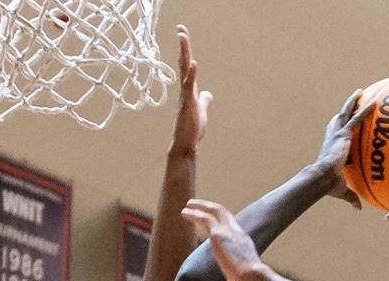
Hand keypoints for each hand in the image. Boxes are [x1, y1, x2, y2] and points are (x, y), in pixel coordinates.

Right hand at [170, 25, 212, 154]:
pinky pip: (189, 86)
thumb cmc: (191, 127)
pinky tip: (194, 63)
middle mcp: (185, 88)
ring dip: (184, 53)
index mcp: (189, 88)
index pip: (186, 64)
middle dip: (183, 45)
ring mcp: (185, 95)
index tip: (182, 34)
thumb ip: (204, 100)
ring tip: (183, 38)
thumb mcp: (201, 109)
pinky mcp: (187, 103)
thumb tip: (208, 94)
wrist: (186, 143)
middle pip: (184, 62)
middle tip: (180, 29)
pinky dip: (192, 74)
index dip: (185, 50)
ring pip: (184, 70)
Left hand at [182, 199, 265, 280]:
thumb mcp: (244, 278)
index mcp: (245, 243)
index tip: (210, 221)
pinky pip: (205, 218)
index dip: (220, 222)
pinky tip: (185, 213)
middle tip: (196, 205)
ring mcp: (229, 232)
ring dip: (200, 207)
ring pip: (214, 211)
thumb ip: (237, 277)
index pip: (232, 227)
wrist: (254, 279)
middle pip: (224, 213)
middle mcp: (238, 233)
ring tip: (187, 206)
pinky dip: (195, 214)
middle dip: (210, 207)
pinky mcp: (218, 235)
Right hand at [314, 89, 377, 208]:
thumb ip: (352, 197)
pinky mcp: (344, 134)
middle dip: (346, 108)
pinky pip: (357, 118)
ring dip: (353, 101)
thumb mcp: (343, 191)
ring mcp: (338, 134)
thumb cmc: (329, 186)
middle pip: (339, 118)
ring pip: (346, 112)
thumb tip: (359, 209)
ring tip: (360, 92)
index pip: (334, 134)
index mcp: (331, 148)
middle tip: (353, 99)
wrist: (322, 178)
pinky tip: (375, 102)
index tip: (342, 121)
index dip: (337, 126)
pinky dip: (366, 109)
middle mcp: (332, 137)